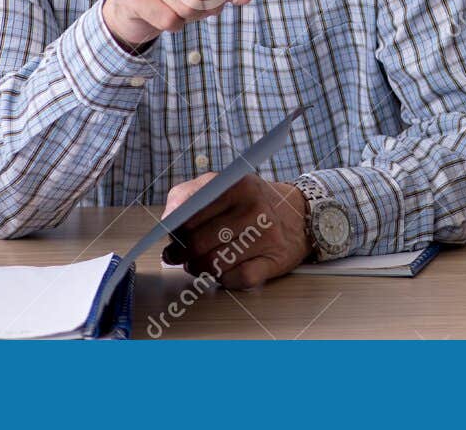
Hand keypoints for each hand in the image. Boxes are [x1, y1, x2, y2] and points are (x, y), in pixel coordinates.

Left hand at [160, 172, 309, 288]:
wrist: (299, 213)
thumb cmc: (252, 202)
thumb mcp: (224, 185)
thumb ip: (190, 196)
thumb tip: (166, 223)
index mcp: (237, 185)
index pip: (189, 213)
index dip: (172, 230)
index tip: (167, 237)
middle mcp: (254, 207)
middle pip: (199, 243)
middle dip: (182, 254)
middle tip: (179, 256)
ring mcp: (266, 235)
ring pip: (215, 264)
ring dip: (200, 268)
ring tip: (198, 263)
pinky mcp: (275, 260)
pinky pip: (238, 279)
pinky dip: (224, 280)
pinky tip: (223, 271)